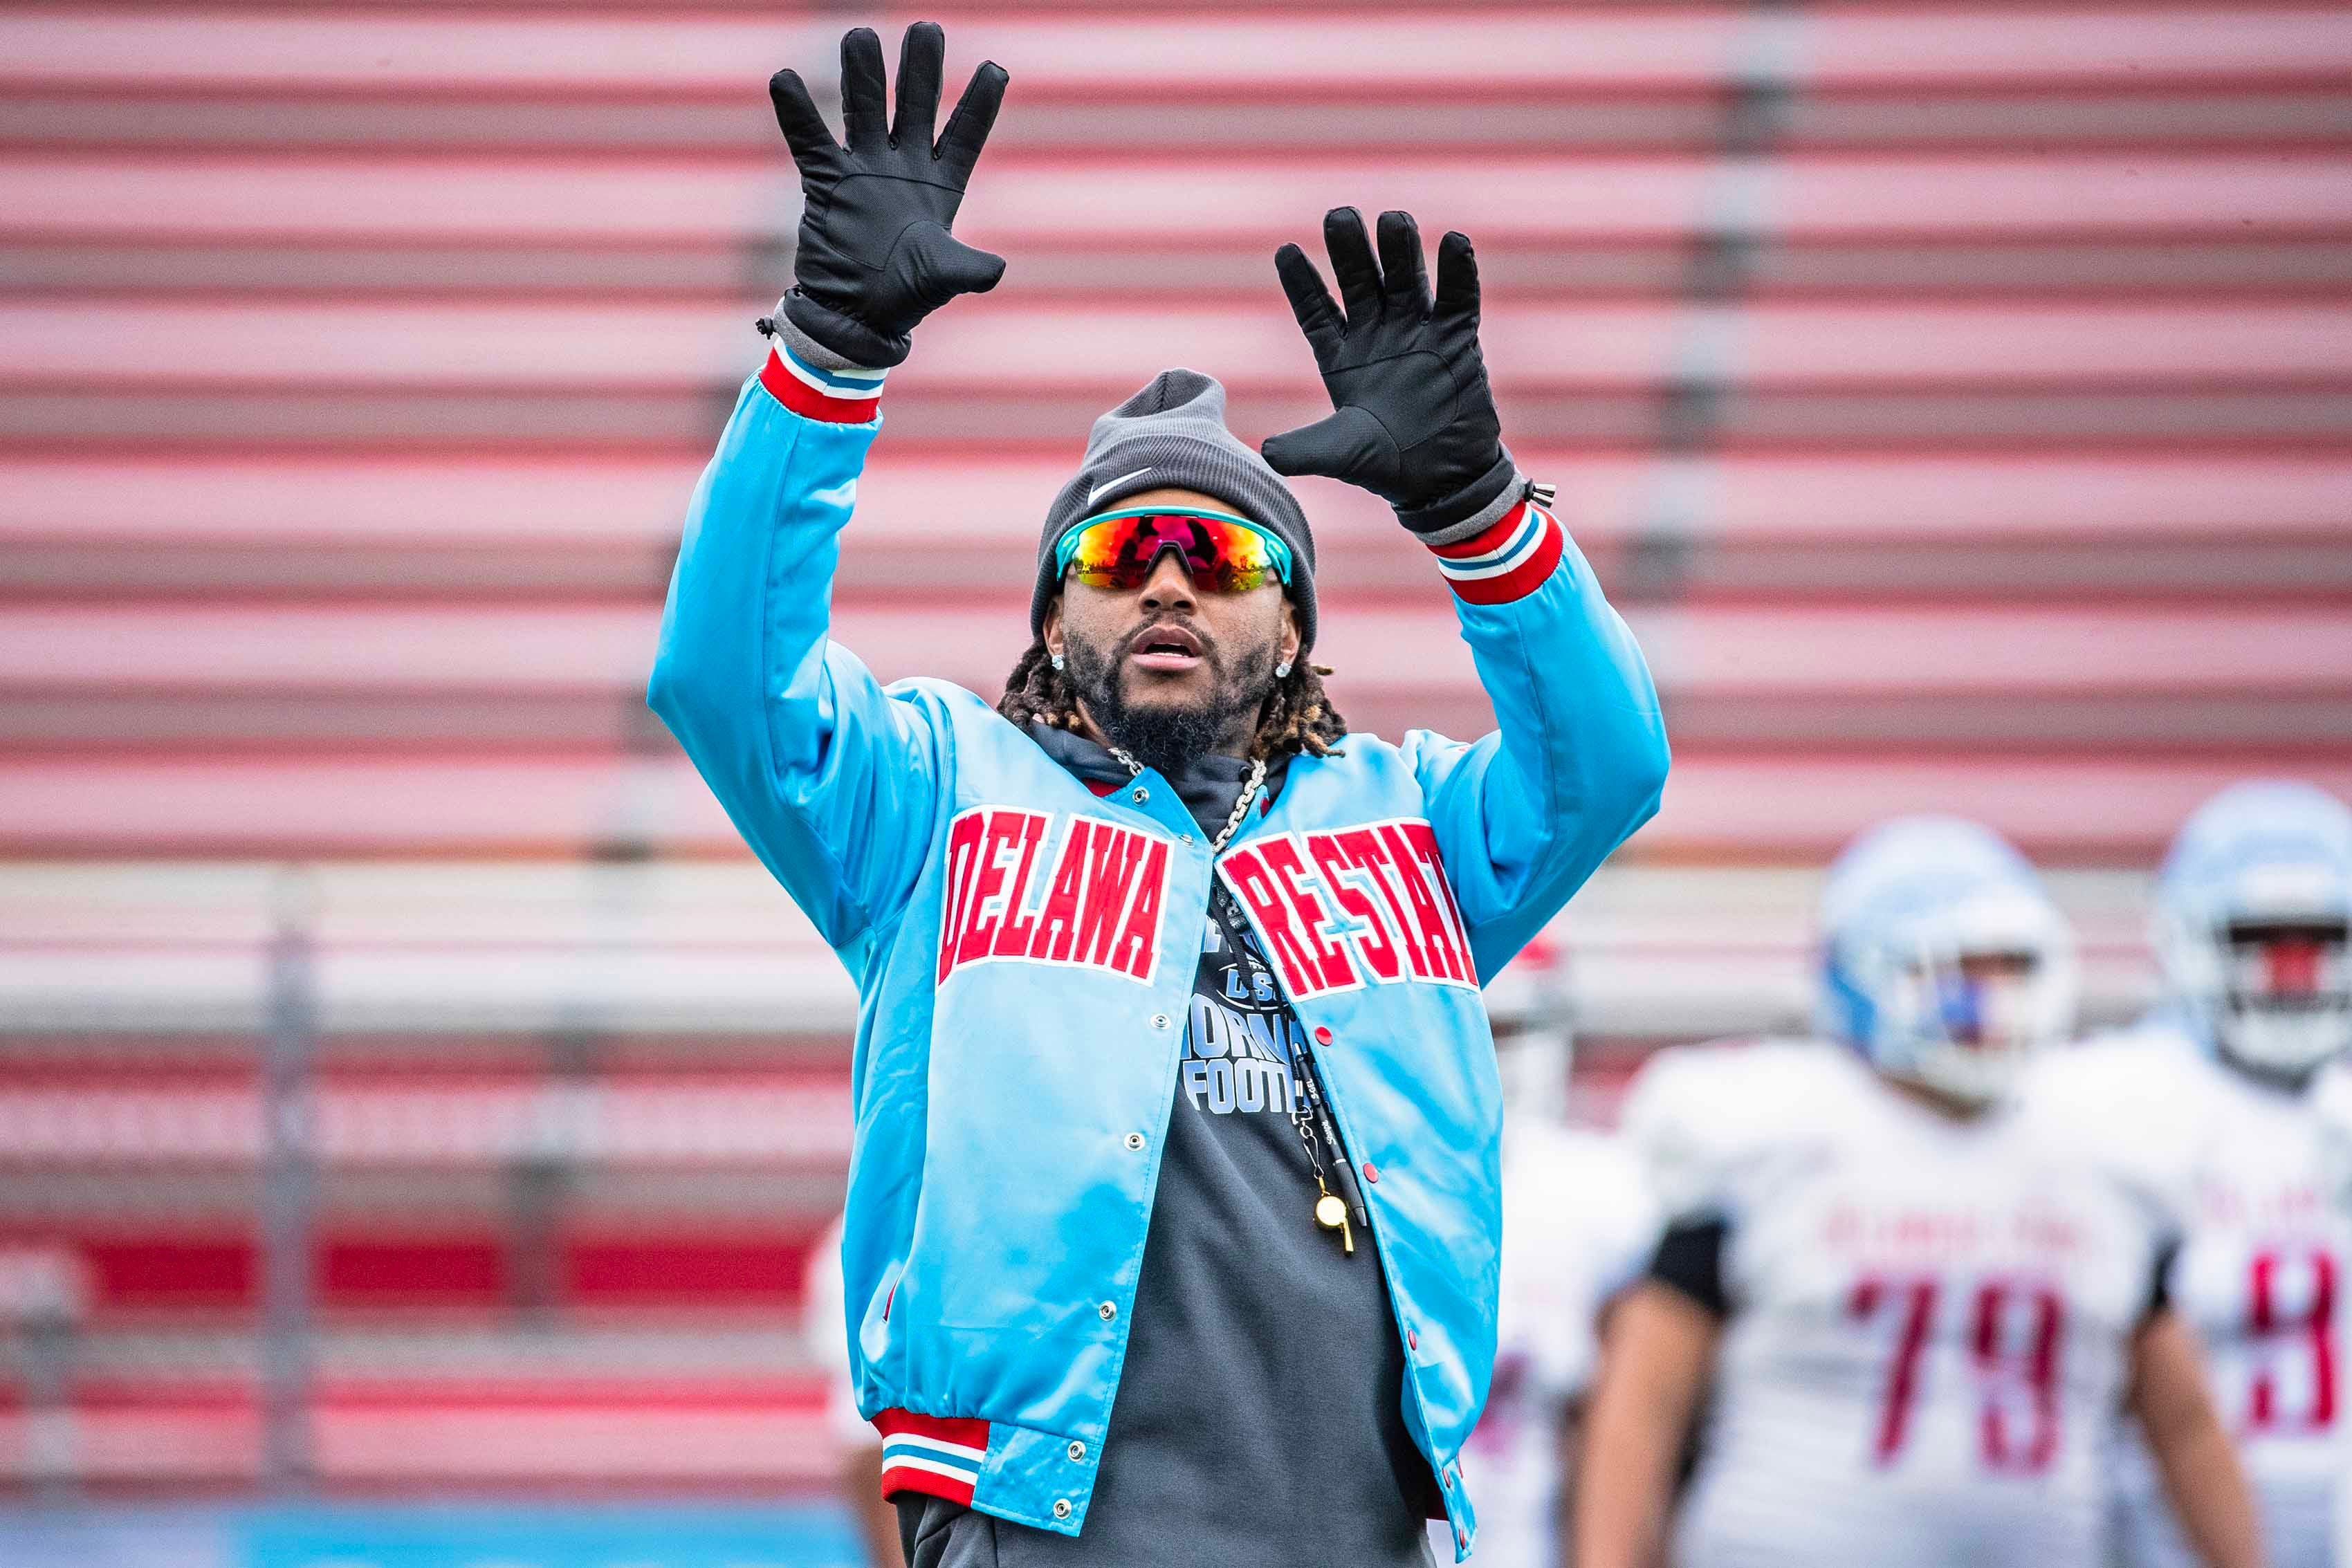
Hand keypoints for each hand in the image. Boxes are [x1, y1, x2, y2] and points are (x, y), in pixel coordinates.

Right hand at [767, 23, 1007, 367]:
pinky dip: (798, 113)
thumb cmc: (906, 297)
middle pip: (915, 106)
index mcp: (942, 185)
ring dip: (863, 75)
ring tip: (860, 35)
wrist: (856, 317)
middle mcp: (904, 168)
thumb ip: (968, 268)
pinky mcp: (827, 182)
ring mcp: (864, 171)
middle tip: (927, 29)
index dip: (979, 103)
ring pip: (865, 111)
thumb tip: (996, 270)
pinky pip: (811, 140)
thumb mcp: (943, 278)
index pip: (963, 135)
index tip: (996, 68)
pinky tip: (786, 79)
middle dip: (920, 69)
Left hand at [1262, 208, 1516, 534]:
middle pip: (1359, 281)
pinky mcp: (1456, 339)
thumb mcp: (1340, 455)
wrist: (1442, 481)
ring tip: (1393, 220)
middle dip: (1349, 250)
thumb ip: (1307, 449)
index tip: (1285, 251)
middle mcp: (1376, 335)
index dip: (1301, 282)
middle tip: (1339, 216)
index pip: (1316, 310)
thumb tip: (1267, 455)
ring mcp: (1416, 332)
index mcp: (1340, 356)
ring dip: (1399, 250)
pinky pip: (1457, 298)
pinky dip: (1457, 271)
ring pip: (1405, 279)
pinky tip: (1454, 242)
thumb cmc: (1384, 466)